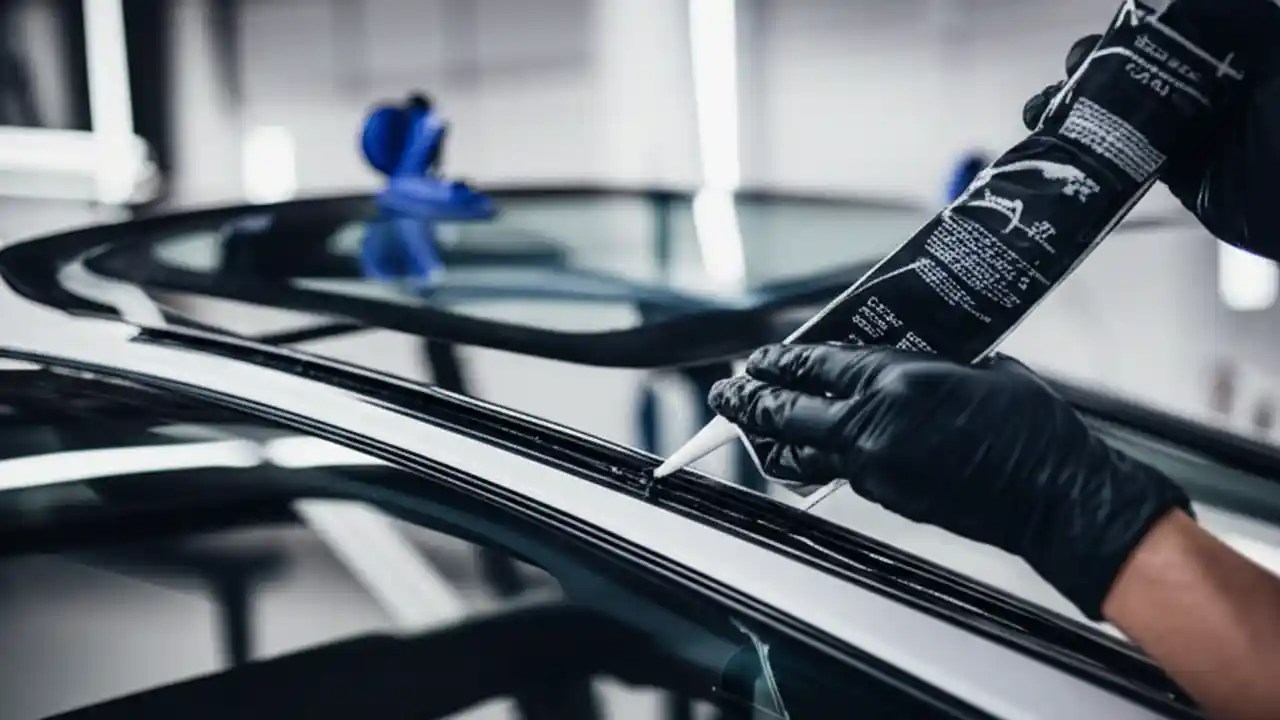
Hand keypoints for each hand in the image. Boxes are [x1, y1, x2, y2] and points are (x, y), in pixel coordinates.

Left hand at [708, 343, 1191, 617]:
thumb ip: (926, 362)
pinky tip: (810, 449)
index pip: (815, 365)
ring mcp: (875, 467)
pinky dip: (813, 458)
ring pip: (801, 452)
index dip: (779, 361)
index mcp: (896, 382)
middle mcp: (874, 425)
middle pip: (787, 413)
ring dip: (772, 436)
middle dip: (748, 401)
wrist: (1053, 495)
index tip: (757, 358)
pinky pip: (834, 473)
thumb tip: (900, 361)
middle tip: (726, 392)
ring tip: (751, 425)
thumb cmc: (1029, 429)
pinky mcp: (887, 497)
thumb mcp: (978, 367)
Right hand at [1023, 35, 1279, 257]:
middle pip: (1134, 64)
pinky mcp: (1170, 170)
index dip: (1129, 28)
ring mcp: (1184, 129)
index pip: (1167, 28)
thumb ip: (1238, 20)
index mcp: (1230, 52)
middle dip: (1093, 64)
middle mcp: (1203, 86)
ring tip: (1045, 109)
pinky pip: (1121, 152)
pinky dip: (1085, 148)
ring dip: (1076, 106)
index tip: (1103, 36)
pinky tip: (1056, 145)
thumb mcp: (1276, 60)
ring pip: (1118, 107)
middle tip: (1074, 71)